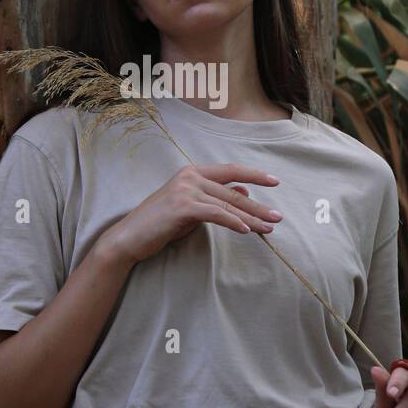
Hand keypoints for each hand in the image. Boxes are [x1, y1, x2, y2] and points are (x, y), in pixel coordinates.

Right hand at [102, 163, 282, 266]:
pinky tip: (246, 231)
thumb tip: (244, 192)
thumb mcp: (192, 208)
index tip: (275, 182)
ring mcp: (185, 189)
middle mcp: (190, 176)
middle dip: (258, 206)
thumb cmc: (161, 223)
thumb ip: (215, 198)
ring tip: (269, 228)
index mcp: (193, 172)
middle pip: (233, 191)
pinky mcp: (182, 207)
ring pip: (227, 204)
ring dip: (251, 218)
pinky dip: (233, 222)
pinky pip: (215, 214)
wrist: (130, 237)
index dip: (254, 175)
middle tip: (278, 217)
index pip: (230, 171)